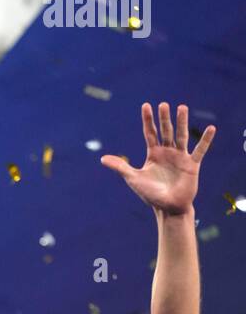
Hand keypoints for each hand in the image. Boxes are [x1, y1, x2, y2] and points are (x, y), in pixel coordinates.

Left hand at [100, 103, 214, 216]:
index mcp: (154, 153)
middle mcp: (168, 152)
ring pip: (181, 136)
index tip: (146, 105)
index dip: (148, 120)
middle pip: (166, 131)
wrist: (168, 208)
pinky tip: (211, 129)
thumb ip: (120, 167)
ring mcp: (180, 157)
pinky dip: (206, 140)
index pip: (150, 133)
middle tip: (163, 105)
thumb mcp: (133, 178)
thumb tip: (102, 159)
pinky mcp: (192, 164)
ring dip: (182, 122)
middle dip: (164, 118)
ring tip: (182, 107)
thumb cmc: (150, 194)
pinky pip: (200, 150)